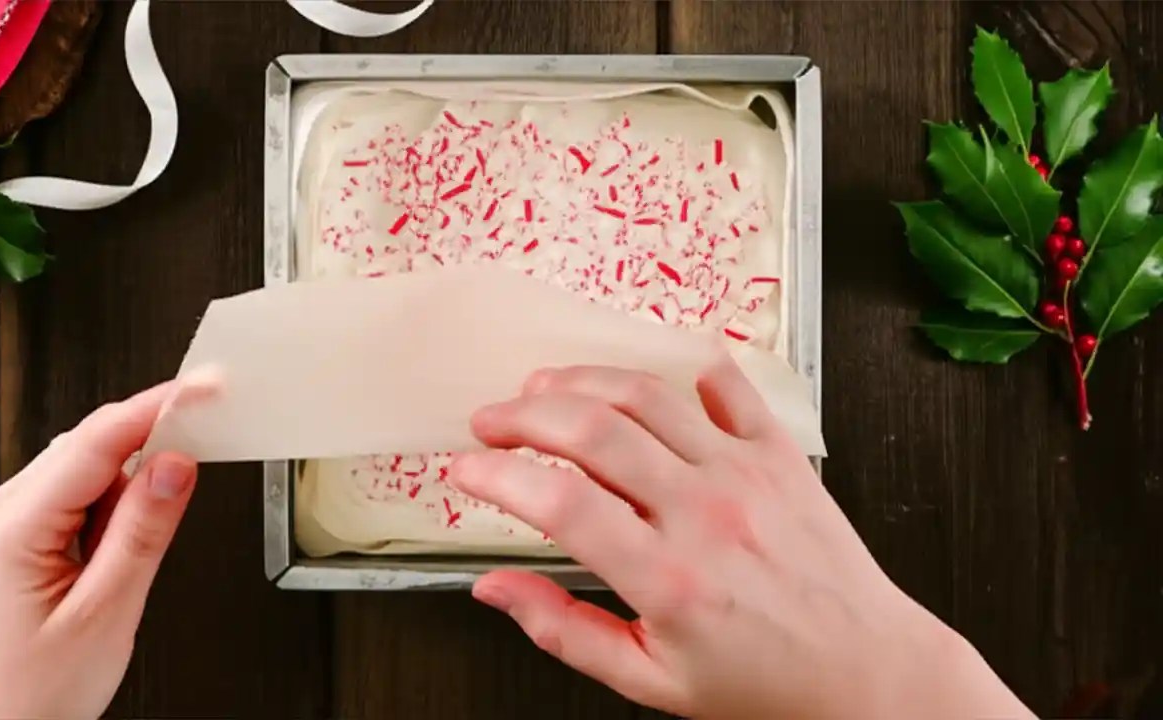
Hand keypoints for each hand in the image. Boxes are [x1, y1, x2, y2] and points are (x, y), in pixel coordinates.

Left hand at [0, 382, 196, 719]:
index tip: (204, 387)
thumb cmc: (33, 697)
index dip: (156, 405)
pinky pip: (75, 498)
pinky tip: (121, 548)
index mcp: (14, 527)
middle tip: (204, 449)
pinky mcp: (16, 539)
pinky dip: (112, 509)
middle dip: (149, 446)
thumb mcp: (106, 611)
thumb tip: (175, 464)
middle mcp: (0, 514)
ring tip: (134, 557)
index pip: (96, 441)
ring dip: (129, 489)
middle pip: (90, 446)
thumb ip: (144, 530)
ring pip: (86, 471)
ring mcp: (4, 525)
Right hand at [449, 360, 1033, 718]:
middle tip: (491, 421)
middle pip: (593, 429)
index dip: (497, 477)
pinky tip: (642, 378)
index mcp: (668, 579)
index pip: (559, 503)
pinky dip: (679, 365)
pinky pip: (726, 382)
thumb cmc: (764, 680)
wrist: (866, 668)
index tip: (467, 470)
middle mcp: (705, 513)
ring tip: (543, 387)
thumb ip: (564, 631)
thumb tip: (494, 589)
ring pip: (647, 395)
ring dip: (580, 380)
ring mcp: (745, 473)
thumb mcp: (650, 680)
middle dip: (522, 414)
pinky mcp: (778, 452)